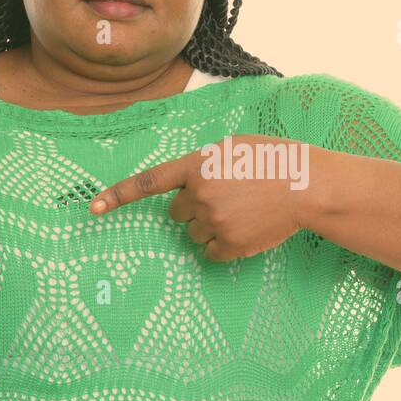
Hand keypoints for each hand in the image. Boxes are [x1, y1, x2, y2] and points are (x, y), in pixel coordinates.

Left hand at [89, 135, 315, 261]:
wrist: (306, 185)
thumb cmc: (272, 161)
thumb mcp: (232, 149)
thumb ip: (203, 164)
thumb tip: (188, 188)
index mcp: (198, 165)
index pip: (149, 182)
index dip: (119, 195)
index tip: (93, 209)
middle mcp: (200, 194)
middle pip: (177, 213)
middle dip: (194, 207)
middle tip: (227, 197)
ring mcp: (214, 221)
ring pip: (194, 233)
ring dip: (211, 225)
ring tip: (243, 210)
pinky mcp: (230, 244)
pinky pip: (210, 252)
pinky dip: (223, 245)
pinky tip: (246, 228)